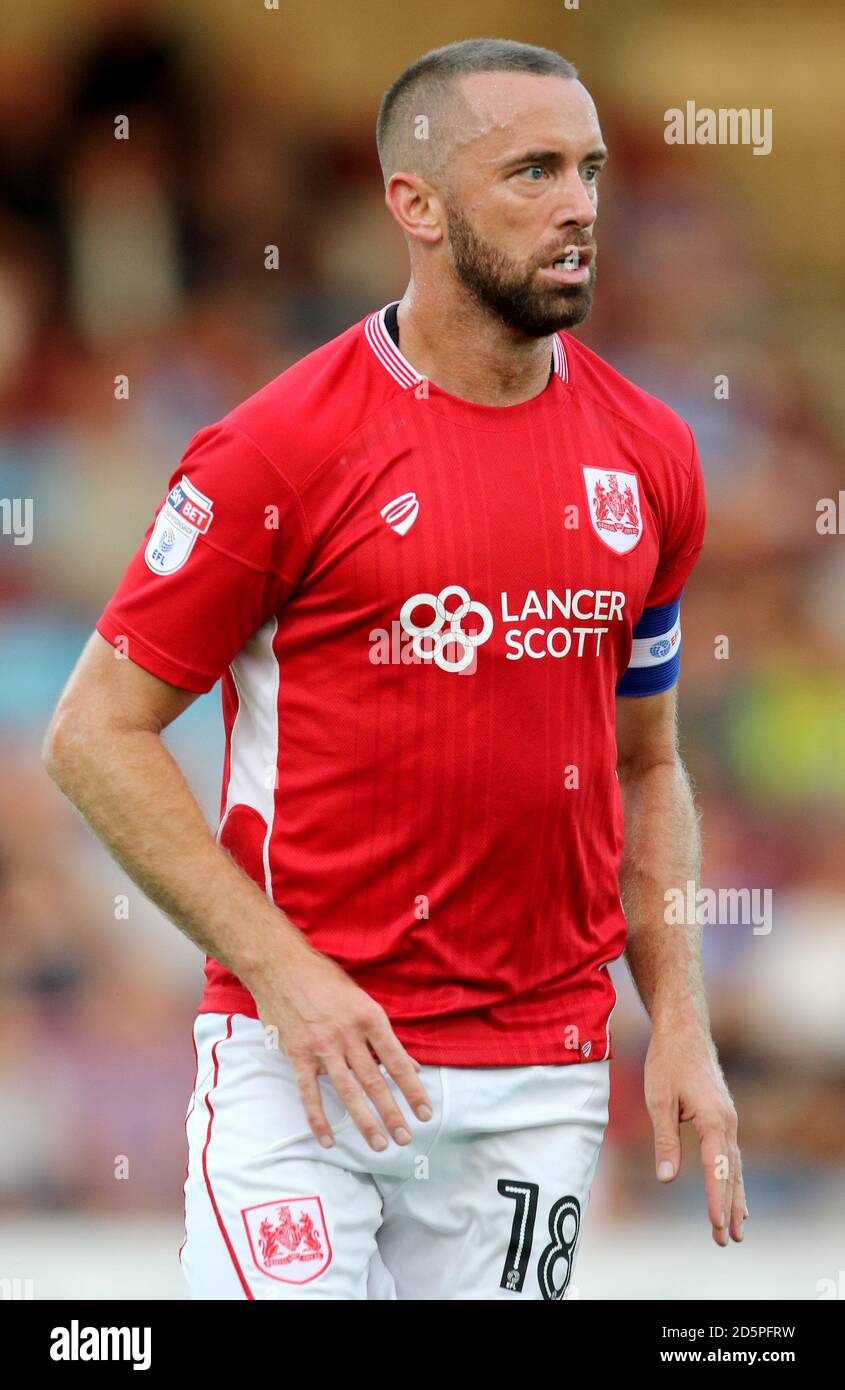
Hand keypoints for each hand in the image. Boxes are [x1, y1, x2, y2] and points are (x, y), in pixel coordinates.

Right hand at [252, 942, 432, 1151]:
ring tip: (379, 1144)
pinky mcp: (297, 1055)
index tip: (425, 1112)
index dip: (412, 1089)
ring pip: (348, 1091)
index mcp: (369, 1018)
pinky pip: (309, 1093)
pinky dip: (319, 1119)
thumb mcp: (362, 1001)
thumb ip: (384, 1037)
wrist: (282, 967)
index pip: (397, 1061)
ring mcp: (322, 1046)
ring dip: (365, 1121)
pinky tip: (328, 1141)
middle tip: (405, 1139)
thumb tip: (412, 1066)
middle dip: (392, 1113)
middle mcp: (348, 1035)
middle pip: (375, 1081)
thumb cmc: (326, 982)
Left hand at [644, 1025, 746, 1245]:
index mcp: (713, 1119)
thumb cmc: (667, 1061)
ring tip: (737, 1229)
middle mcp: (727, 1122)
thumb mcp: (659, 1100)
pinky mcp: (723, 1116)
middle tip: (727, 1241)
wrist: (683, 1030)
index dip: (716, 1199)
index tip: (716, 1225)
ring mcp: (728, 1119)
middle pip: (732, 1173)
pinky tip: (735, 1193)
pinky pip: (731, 1154)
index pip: (717, 1168)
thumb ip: (665, 1140)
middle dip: (729, 1207)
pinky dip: (734, 1177)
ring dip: (735, 1197)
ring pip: (735, 1166)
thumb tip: (667, 1178)